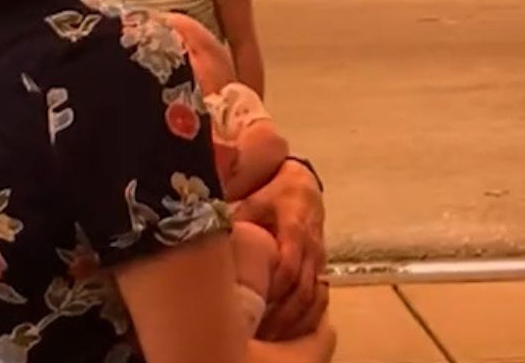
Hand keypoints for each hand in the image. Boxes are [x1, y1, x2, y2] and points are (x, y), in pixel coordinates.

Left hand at [244, 160, 330, 339]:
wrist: (303, 189)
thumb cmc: (273, 198)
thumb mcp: (253, 204)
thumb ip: (236, 224)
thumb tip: (205, 241)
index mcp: (295, 230)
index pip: (288, 268)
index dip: (272, 290)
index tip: (253, 304)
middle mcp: (311, 247)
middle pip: (302, 289)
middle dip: (283, 314)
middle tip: (259, 331)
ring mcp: (318, 258)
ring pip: (312, 297)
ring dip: (293, 319)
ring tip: (270, 335)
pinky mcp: (319, 267)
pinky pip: (317, 296)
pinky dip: (303, 314)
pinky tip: (285, 326)